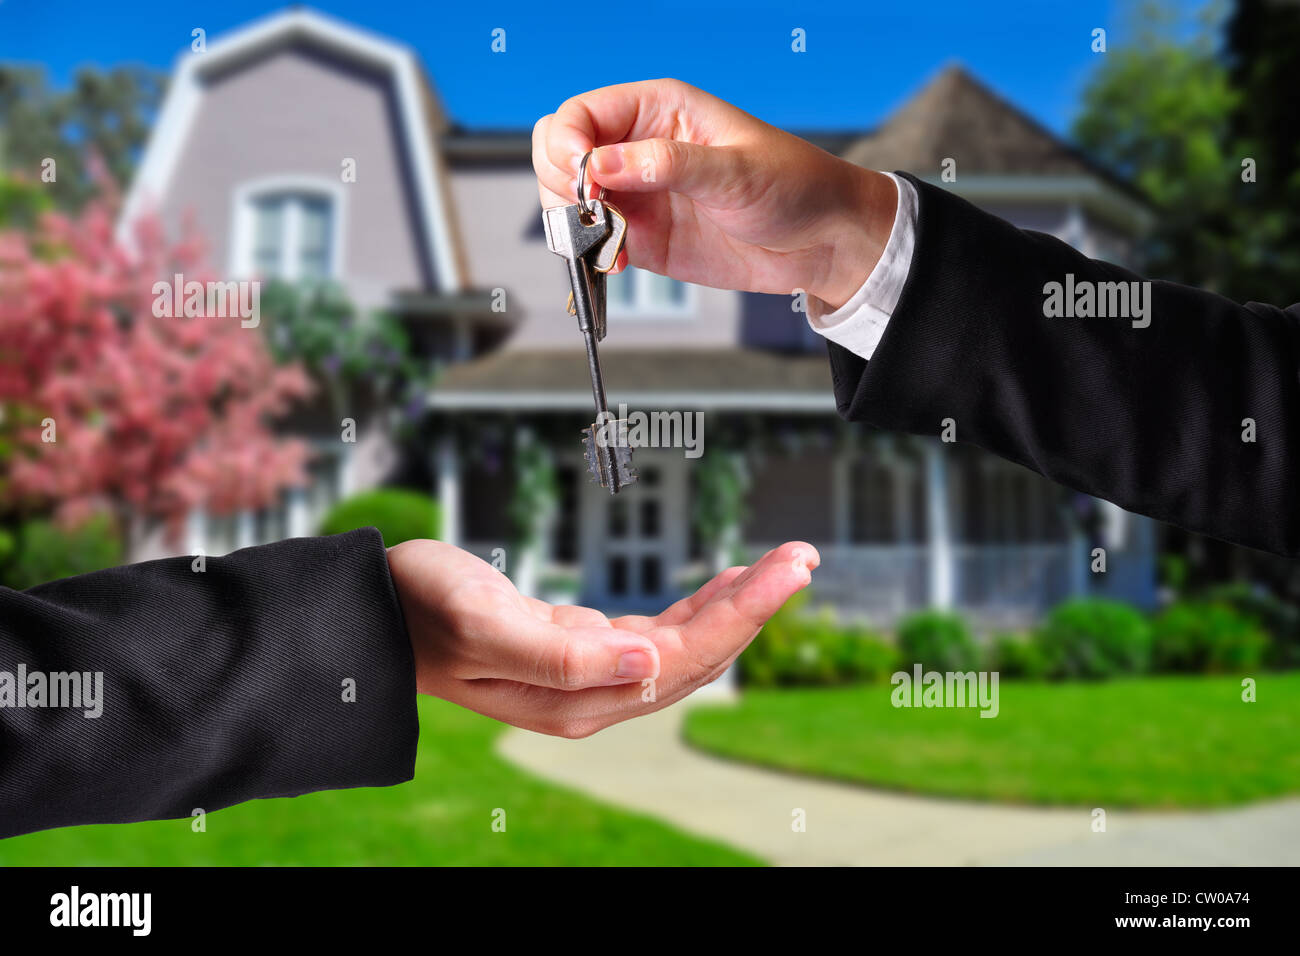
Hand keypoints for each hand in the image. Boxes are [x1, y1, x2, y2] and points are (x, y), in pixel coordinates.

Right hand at [387, 539, 818, 737]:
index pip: (685, 658)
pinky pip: (660, 633)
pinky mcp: (581, 651)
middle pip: (698, 655)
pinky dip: (698, 607)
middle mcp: (592, 694)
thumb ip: (563, 657)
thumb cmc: (419, 610)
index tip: (788, 569)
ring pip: (686, 644)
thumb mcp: (482, 625)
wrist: (376, 613)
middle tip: (801, 556)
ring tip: (781, 564)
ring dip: (736, 605)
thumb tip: (651, 660)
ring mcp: (589, 676)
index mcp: (577, 696)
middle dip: (756, 606)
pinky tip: (723, 585)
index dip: (744, 614)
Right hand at [533, 78, 897, 310]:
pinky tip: (614, 263)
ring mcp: (637, 196)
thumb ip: (666, 164)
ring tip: (609, 242)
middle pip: (561, 155)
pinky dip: (590, 256)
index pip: (582, 114)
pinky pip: (594, 244)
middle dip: (563, 185)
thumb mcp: (734, 170)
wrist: (822, 242)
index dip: (568, 143)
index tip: (581, 178)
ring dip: (573, 225)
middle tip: (592, 213)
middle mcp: (638, 150)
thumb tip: (600, 165)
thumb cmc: (794, 185)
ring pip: (569, 203)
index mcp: (658, 111)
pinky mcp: (643, 239)